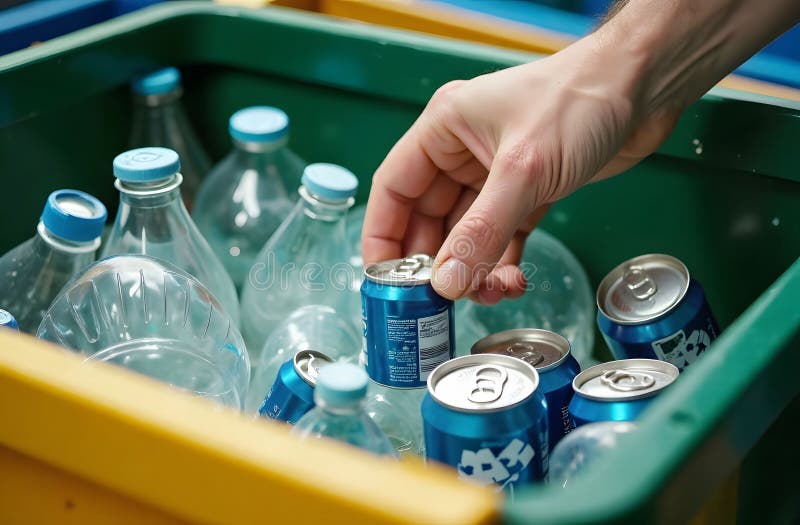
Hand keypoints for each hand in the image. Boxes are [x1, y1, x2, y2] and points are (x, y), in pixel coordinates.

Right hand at [362, 36, 677, 303]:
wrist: (643, 88)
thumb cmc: (578, 102)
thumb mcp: (522, 171)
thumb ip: (481, 232)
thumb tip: (446, 283)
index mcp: (444, 130)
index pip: (395, 189)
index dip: (383, 237)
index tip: (382, 280)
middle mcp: (463, 153)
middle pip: (429, 219)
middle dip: (437, 262)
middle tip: (441, 301)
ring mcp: (495, 174)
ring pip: (468, 234)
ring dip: (475, 268)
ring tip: (491, 291)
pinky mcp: (527, 192)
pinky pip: (502, 236)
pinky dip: (503, 262)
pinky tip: (512, 280)